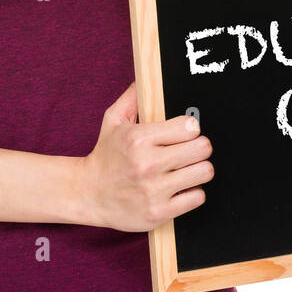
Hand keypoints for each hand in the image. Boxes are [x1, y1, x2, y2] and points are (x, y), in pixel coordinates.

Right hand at [78, 82, 214, 231]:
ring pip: (204, 172)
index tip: (186, 133)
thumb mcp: (112, 121)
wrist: (87, 194)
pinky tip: (180, 188)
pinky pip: (197, 198)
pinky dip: (193, 193)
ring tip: (187, 169)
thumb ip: (132, 98)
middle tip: (190, 151)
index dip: (191, 128)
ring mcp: (154, 190)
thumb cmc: (104, 157)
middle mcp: (148, 164)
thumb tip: (144, 79)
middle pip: (202, 148)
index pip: (190, 126)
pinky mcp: (159, 212)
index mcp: (139, 138)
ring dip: (199, 170)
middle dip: (199, 147)